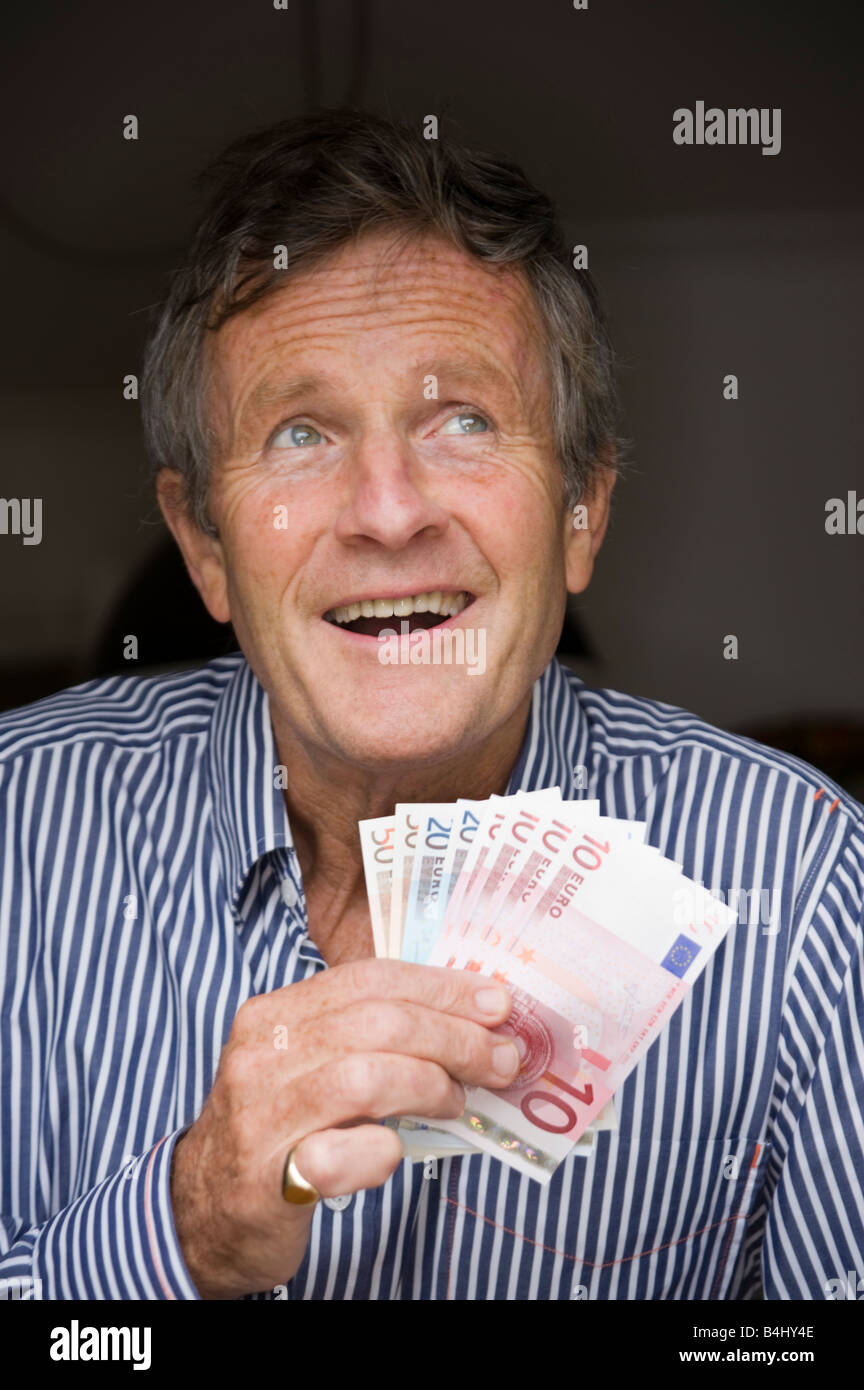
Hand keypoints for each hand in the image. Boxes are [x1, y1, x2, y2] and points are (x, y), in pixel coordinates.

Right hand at [170, 959, 514, 1297]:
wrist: (203, 1210)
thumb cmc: (278, 1127)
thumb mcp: (310, 1063)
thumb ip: (370, 1035)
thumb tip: (471, 1018)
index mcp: (274, 1013)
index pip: (370, 979)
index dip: (442, 987)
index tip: (497, 1003)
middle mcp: (259, 1055)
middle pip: (377, 1024)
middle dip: (454, 1038)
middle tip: (500, 1060)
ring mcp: (259, 1116)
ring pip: (363, 1078)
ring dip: (429, 1086)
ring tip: (456, 1103)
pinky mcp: (264, 1180)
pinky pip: (336, 1156)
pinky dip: (379, 1153)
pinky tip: (396, 1154)